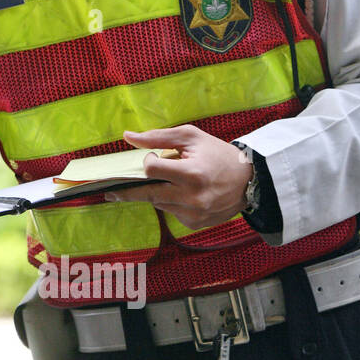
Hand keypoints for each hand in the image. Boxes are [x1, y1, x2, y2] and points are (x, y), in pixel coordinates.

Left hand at [102, 126, 252, 230]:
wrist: (250, 181)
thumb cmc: (218, 154)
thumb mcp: (191, 137)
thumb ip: (157, 137)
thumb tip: (127, 137)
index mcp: (192, 174)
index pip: (152, 171)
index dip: (149, 163)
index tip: (152, 159)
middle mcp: (193, 197)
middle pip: (147, 194)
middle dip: (128, 190)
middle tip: (110, 190)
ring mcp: (194, 213)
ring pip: (158, 203)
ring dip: (156, 193)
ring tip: (170, 182)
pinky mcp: (195, 223)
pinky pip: (171, 213)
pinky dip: (171, 203)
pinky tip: (183, 194)